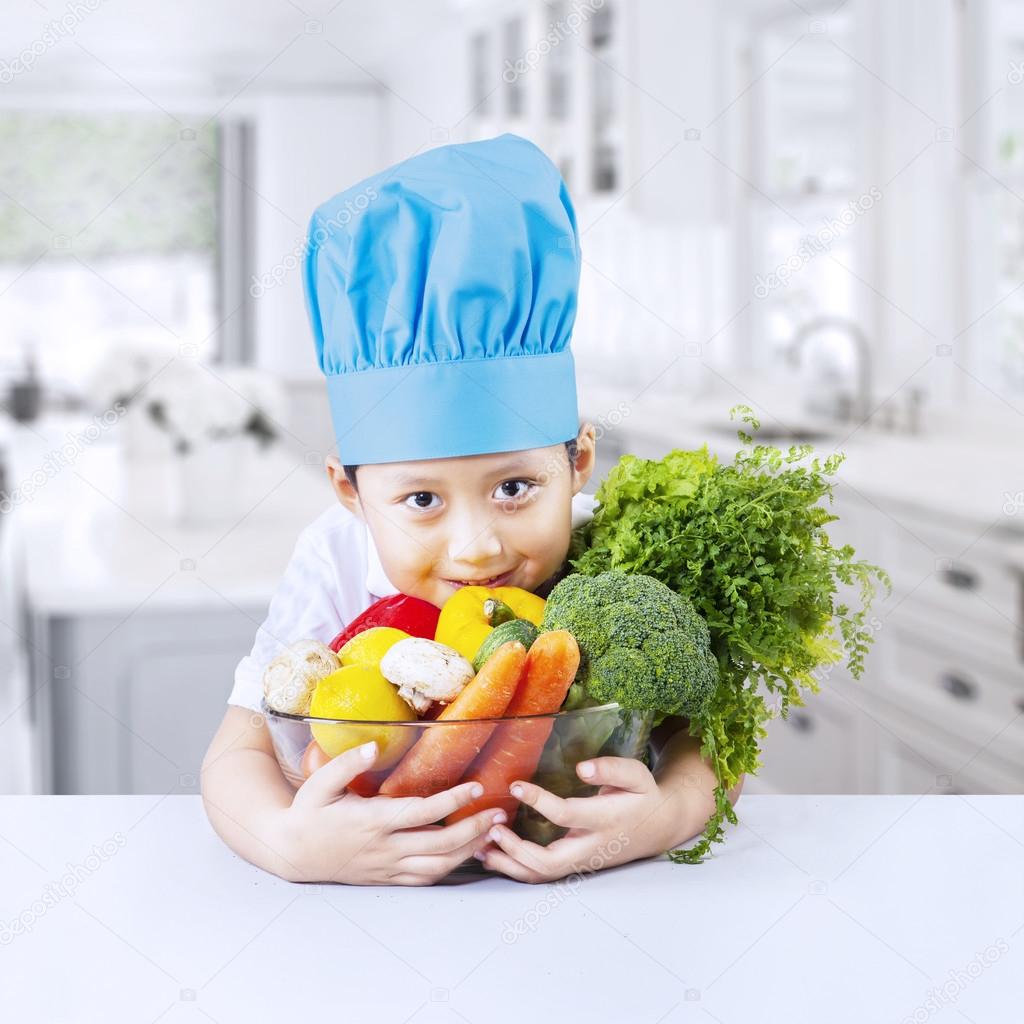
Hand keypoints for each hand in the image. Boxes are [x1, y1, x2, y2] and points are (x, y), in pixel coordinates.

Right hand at [277, 742, 505, 884]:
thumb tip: (375, 746)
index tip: (476, 786)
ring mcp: (386, 867)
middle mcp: (384, 848)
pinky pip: (424, 879)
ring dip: (468, 851)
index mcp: (372, 821)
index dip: (452, 801)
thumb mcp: (319, 782)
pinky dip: (450, 868)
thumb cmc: (308, 812)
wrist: (291, 852)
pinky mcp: (386, 878)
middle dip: (474, 829)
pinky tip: (466, 854)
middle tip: (498, 813)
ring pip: (437, 866)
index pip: (422, 813)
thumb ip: (348, 763)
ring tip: (491, 833)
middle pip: (439, 844)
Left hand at [479, 756, 680, 883]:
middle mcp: (592, 846)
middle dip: (516, 849)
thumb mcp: (637, 774)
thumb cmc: (643, 795)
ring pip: (543, 874)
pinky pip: (544, 874)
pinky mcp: (576, 866)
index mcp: (606, 819)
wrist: (659, 826)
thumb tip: (582, 767)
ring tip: (481, 848)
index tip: (515, 786)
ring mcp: (583, 861)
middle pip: (550, 862)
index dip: (539, 801)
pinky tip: (494, 856)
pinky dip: (517, 869)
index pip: (567, 815)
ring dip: (510, 865)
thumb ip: (612, 769)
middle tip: (491, 828)